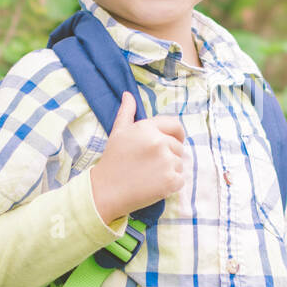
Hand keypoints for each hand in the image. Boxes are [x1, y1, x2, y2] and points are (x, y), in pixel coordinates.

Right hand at [90, 91, 186, 221]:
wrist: (106, 191)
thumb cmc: (112, 160)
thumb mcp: (118, 132)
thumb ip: (127, 112)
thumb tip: (128, 95)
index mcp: (148, 128)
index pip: (175, 125)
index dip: (177, 134)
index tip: (172, 142)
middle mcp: (159, 142)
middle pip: (178, 147)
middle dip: (169, 155)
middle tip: (150, 164)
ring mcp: (166, 162)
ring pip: (180, 164)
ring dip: (169, 170)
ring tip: (149, 174)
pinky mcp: (171, 181)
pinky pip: (181, 180)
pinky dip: (171, 184)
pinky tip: (154, 185)